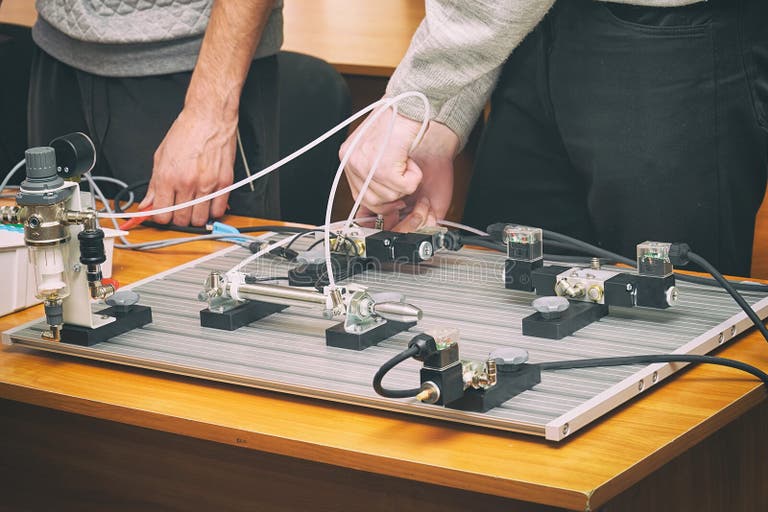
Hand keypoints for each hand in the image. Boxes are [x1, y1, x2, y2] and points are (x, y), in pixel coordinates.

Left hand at [138, 106, 236, 225]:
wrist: (209, 118)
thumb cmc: (187, 132)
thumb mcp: (161, 156)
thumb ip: (154, 183)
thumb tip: (148, 202)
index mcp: (168, 177)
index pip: (161, 214)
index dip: (160, 217)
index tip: (162, 214)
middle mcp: (187, 183)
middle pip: (180, 220)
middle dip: (177, 219)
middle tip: (178, 210)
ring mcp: (207, 185)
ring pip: (200, 219)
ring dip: (195, 218)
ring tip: (193, 208)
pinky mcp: (224, 183)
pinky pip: (219, 210)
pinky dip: (213, 212)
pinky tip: (208, 204)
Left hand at [341, 106, 458, 229]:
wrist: (408, 101)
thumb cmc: (398, 118)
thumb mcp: (376, 146)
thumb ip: (373, 170)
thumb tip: (381, 200)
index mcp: (348, 156)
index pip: (360, 195)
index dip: (380, 203)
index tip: (395, 202)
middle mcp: (352, 161)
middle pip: (374, 201)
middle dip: (394, 196)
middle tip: (405, 181)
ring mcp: (365, 165)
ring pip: (390, 196)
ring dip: (406, 183)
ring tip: (407, 161)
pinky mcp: (382, 167)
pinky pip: (405, 187)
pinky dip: (415, 177)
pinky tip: (411, 160)